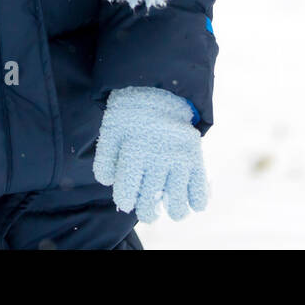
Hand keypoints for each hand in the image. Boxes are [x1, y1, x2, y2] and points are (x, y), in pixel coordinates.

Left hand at [92, 86, 208, 222]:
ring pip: (177, 206)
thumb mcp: (111, 132)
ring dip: (173, 212)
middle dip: (146, 212)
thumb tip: (109, 183)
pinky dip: (196, 202)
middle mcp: (157, 159)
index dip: (124, 202)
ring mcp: (179, 160)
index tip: (126, 200)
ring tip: (170, 207)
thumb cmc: (131, 117)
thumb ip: (105, 160)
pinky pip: (200, 191)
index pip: (127, 193)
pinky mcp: (195, 158)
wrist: (160, 91)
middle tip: (147, 208)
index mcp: (134, 152)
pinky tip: (189, 200)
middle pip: (149, 205)